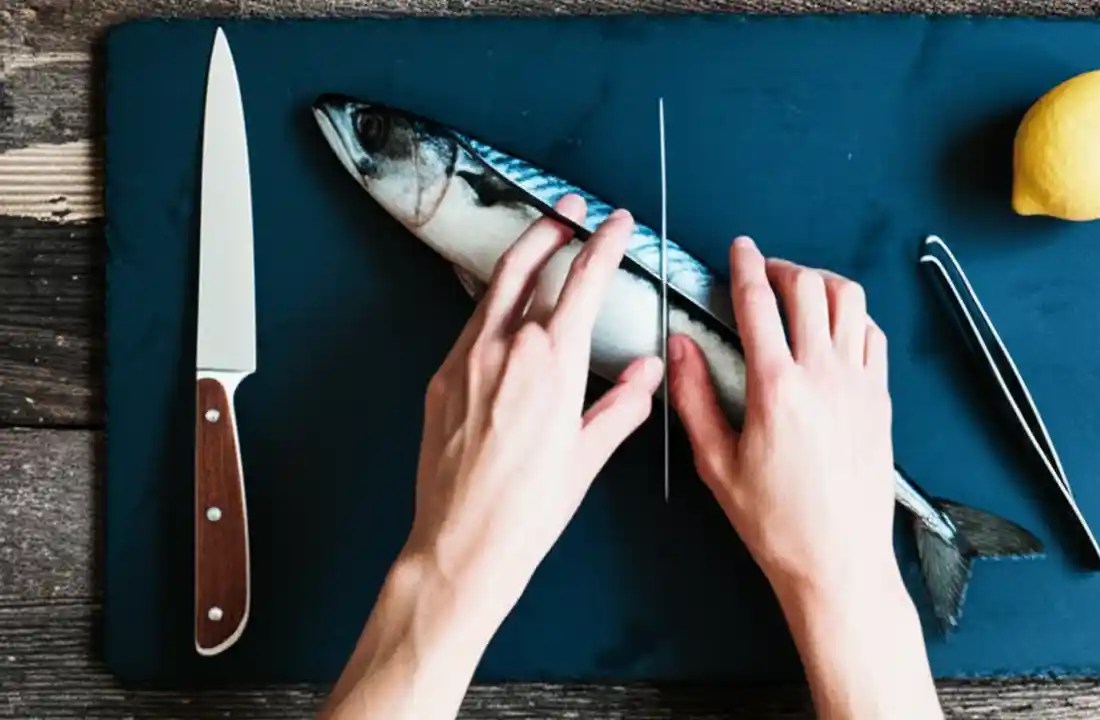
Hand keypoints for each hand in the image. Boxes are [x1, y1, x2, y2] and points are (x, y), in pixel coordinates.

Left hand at [408, 195, 661, 613]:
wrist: (462, 543)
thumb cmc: (530, 509)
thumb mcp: (589, 456)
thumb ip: (622, 404)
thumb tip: (649, 369)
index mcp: (551, 362)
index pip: (583, 282)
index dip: (604, 244)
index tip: (617, 223)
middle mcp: (504, 348)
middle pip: (527, 266)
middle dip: (552, 228)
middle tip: (570, 209)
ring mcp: (465, 360)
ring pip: (493, 289)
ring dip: (519, 257)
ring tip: (538, 242)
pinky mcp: (441, 379)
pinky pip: (470, 324)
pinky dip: (492, 303)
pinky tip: (503, 308)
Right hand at [669, 237, 894, 598]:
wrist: (838, 560)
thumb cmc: (774, 522)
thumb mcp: (715, 463)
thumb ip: (693, 398)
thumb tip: (678, 347)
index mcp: (776, 387)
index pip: (758, 303)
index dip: (744, 266)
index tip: (739, 249)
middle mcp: (823, 375)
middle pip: (808, 287)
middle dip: (783, 267)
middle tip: (765, 271)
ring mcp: (858, 384)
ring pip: (850, 301)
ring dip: (822, 283)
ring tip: (801, 290)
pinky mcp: (879, 400)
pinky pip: (873, 336)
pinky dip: (853, 317)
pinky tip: (836, 328)